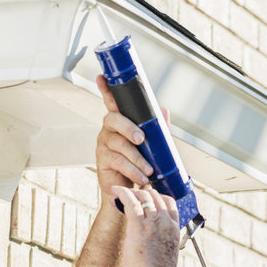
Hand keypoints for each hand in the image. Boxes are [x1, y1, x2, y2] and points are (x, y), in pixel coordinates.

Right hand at [95, 74, 153, 200]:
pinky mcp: (102, 159)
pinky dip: (132, 170)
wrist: (129, 189)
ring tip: (149, 170)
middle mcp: (108, 128)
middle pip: (114, 119)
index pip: (112, 101)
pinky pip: (117, 161)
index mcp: (120, 121)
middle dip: (128, 127)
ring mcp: (103, 143)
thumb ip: (158, 129)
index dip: (106, 89)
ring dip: (136, 157)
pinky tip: (141, 177)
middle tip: (141, 139)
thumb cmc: (139, 162)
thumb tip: (164, 110)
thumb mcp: (151, 145)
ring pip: (118, 144)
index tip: (102, 78)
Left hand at [115, 184, 180, 266]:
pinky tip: (114, 190)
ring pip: (144, 196)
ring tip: (118, 193)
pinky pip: (131, 201)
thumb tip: (127, 244)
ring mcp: (154, 223)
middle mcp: (166, 224)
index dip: (157, 198)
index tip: (145, 201)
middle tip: (128, 195)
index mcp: (174, 232)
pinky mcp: (139, 225)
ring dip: (130, 192)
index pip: (170, 205)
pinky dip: (122, 192)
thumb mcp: (156, 260)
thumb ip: (145, 248)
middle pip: (156, 197)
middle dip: (141, 193)